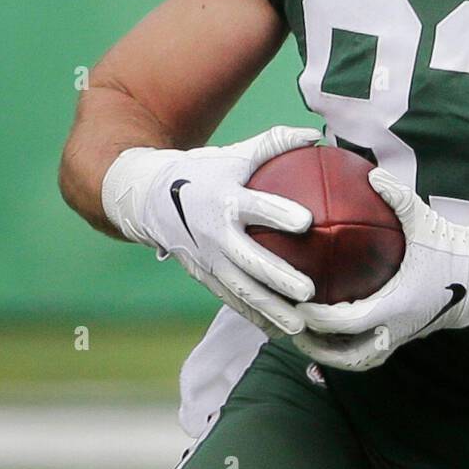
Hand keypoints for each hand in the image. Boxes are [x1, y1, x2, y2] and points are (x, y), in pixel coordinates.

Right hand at [102, 125, 321, 334]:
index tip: (306, 221)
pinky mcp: (205, 278)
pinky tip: (282, 333)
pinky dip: (257, 319)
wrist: (151, 198)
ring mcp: (208, 260)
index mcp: (226, 200)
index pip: (256, 207)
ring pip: (241, 291)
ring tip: (300, 328)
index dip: (279, 214)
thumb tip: (316, 135)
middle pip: (249, 260)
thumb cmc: (205, 172)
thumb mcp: (234, 154)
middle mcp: (216, 234)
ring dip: (270, 311)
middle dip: (277, 278)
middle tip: (308, 292)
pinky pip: (234, 303)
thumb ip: (275, 143)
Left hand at [292, 168, 468, 370]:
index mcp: (396, 305)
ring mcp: (398, 337)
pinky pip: (367, 353)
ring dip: (326, 354)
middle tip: (283, 323)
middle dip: (312, 343)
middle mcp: (394, 329)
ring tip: (297, 338)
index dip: (317, 317)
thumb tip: (372, 171)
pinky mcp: (400, 336)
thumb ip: (399, 197)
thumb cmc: (452, 249)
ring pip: (355, 360)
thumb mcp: (425, 221)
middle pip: (345, 353)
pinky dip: (344, 351)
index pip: (348, 321)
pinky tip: (324, 336)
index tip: (293, 303)